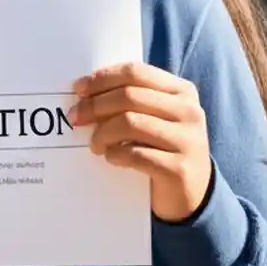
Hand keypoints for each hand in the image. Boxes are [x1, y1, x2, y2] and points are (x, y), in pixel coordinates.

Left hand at [69, 61, 211, 222]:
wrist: (191, 193)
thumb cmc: (163, 148)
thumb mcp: (156, 117)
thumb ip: (132, 100)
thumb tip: (84, 93)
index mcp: (181, 90)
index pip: (136, 72)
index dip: (103, 78)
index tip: (78, 89)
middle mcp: (188, 111)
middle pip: (129, 96)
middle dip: (95, 105)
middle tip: (75, 118)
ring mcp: (187, 140)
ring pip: (130, 123)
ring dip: (103, 133)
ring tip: (95, 144)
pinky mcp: (179, 168)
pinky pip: (136, 155)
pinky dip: (116, 155)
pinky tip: (111, 158)